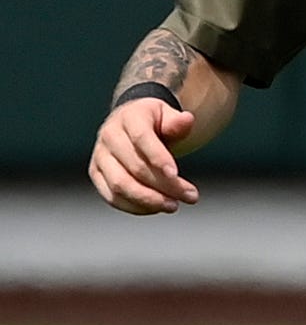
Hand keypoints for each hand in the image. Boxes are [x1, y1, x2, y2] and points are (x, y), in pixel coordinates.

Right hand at [88, 99, 198, 213]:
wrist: (131, 125)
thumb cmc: (154, 122)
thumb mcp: (168, 115)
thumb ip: (177, 122)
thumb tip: (187, 120)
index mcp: (129, 117)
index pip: (142, 138)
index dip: (158, 158)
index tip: (175, 174)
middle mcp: (109, 135)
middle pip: (135, 166)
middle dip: (165, 185)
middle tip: (190, 196)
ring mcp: (100, 156)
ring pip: (120, 185)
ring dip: (149, 200)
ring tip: (173, 206)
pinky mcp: (97, 174)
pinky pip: (112, 197)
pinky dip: (135, 206)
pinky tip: (156, 208)